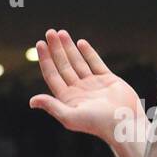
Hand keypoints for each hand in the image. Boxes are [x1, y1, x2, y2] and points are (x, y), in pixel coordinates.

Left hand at [29, 30, 144, 142]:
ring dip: (69, 48)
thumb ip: (51, 106)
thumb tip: (32, 101)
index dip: (45, 59)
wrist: (125, 122)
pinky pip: (96, 63)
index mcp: (68, 98)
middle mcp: (79, 90)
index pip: (53, 75)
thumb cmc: (97, 123)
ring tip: (61, 33)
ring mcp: (93, 84)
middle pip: (63, 66)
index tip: (40, 44)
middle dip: (56, 49)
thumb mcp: (70, 117)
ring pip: (78, 62)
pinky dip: (88, 52)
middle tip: (50, 32)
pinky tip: (80, 42)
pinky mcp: (108, 80)